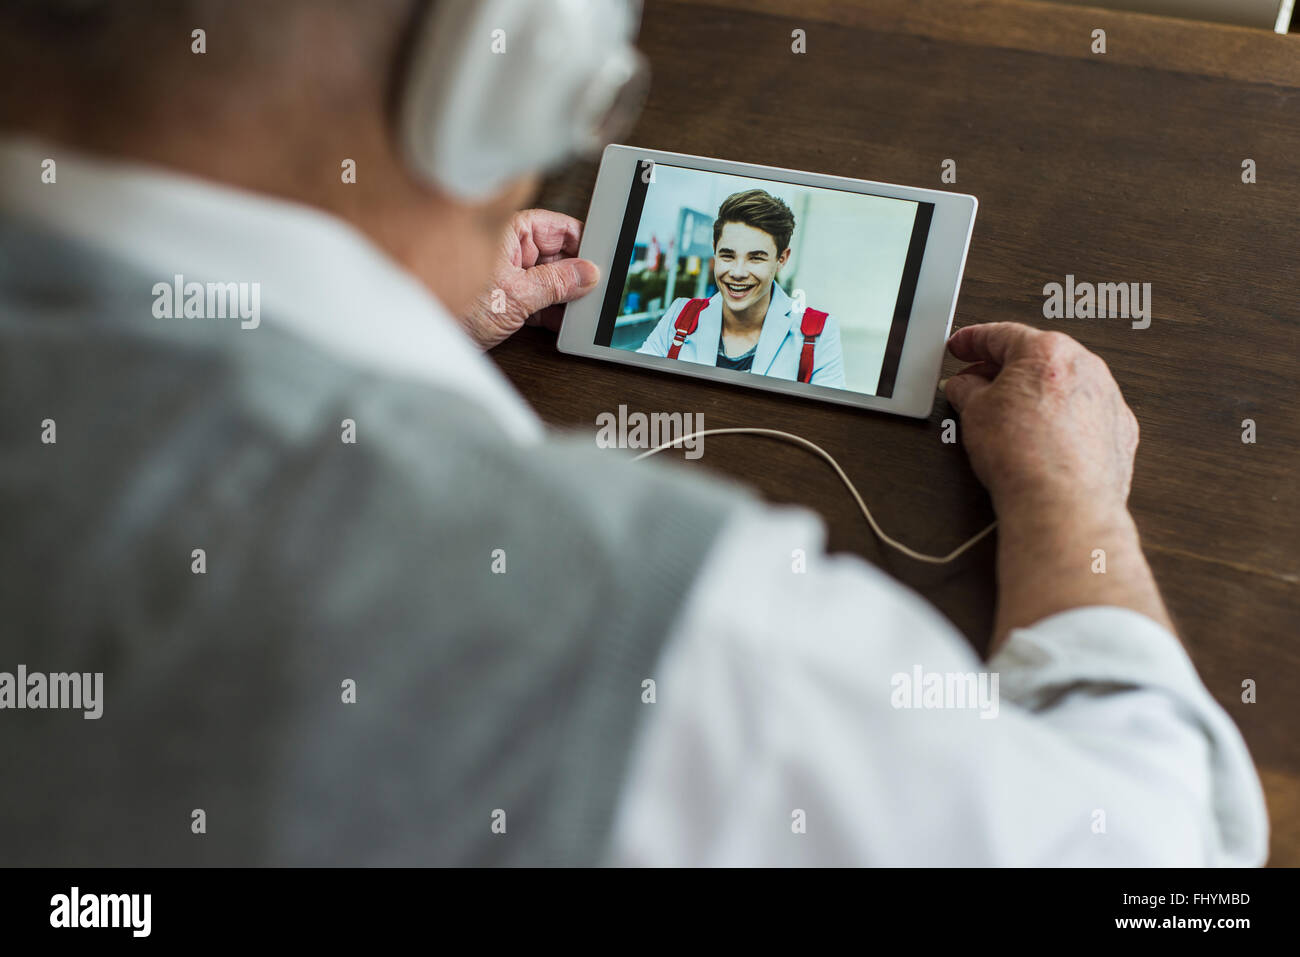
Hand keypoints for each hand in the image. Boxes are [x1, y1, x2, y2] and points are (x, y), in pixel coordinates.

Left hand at [460, 209, 600, 349]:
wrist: (425, 338)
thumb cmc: (450, 306)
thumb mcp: (516, 295)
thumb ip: (556, 283)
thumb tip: (588, 273)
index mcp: (511, 231)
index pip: (560, 227)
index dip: (584, 243)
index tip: (602, 260)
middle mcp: (511, 248)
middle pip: (559, 255)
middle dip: (577, 275)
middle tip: (595, 291)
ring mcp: (510, 274)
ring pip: (551, 280)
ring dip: (566, 297)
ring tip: (580, 310)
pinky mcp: (507, 299)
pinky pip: (540, 300)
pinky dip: (552, 313)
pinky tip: (564, 323)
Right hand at [944, 323, 1170, 643]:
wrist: (1062, 503)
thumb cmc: (1025, 457)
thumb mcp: (975, 413)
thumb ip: (967, 389)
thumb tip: (965, 386)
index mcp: (1047, 351)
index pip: (1001, 334)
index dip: (972, 340)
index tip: (962, 347)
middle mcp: (1085, 367)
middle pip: (1036, 356)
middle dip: (1004, 369)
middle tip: (977, 384)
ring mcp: (1107, 398)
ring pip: (1064, 384)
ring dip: (1035, 394)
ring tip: (1007, 418)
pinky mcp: (1120, 430)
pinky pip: (1084, 413)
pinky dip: (1062, 419)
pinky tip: (1041, 438)